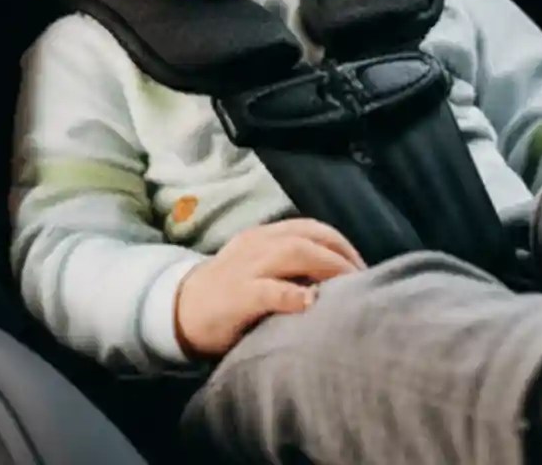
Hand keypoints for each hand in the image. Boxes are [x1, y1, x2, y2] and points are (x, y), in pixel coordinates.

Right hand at [174, 218, 365, 359]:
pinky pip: (267, 290)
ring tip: (349, 288)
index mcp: (264, 237)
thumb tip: (339, 280)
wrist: (179, 311)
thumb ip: (291, 269)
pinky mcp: (236, 296)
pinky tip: (309, 303)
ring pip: (292, 253)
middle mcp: (257, 245)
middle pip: (308, 237)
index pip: (311, 228)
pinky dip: (291, 294)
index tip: (362, 267)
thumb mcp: (259, 270)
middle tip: (363, 280)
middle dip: (341, 256)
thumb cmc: (230, 295)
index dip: (340, 244)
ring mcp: (245, 269)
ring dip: (327, 268)